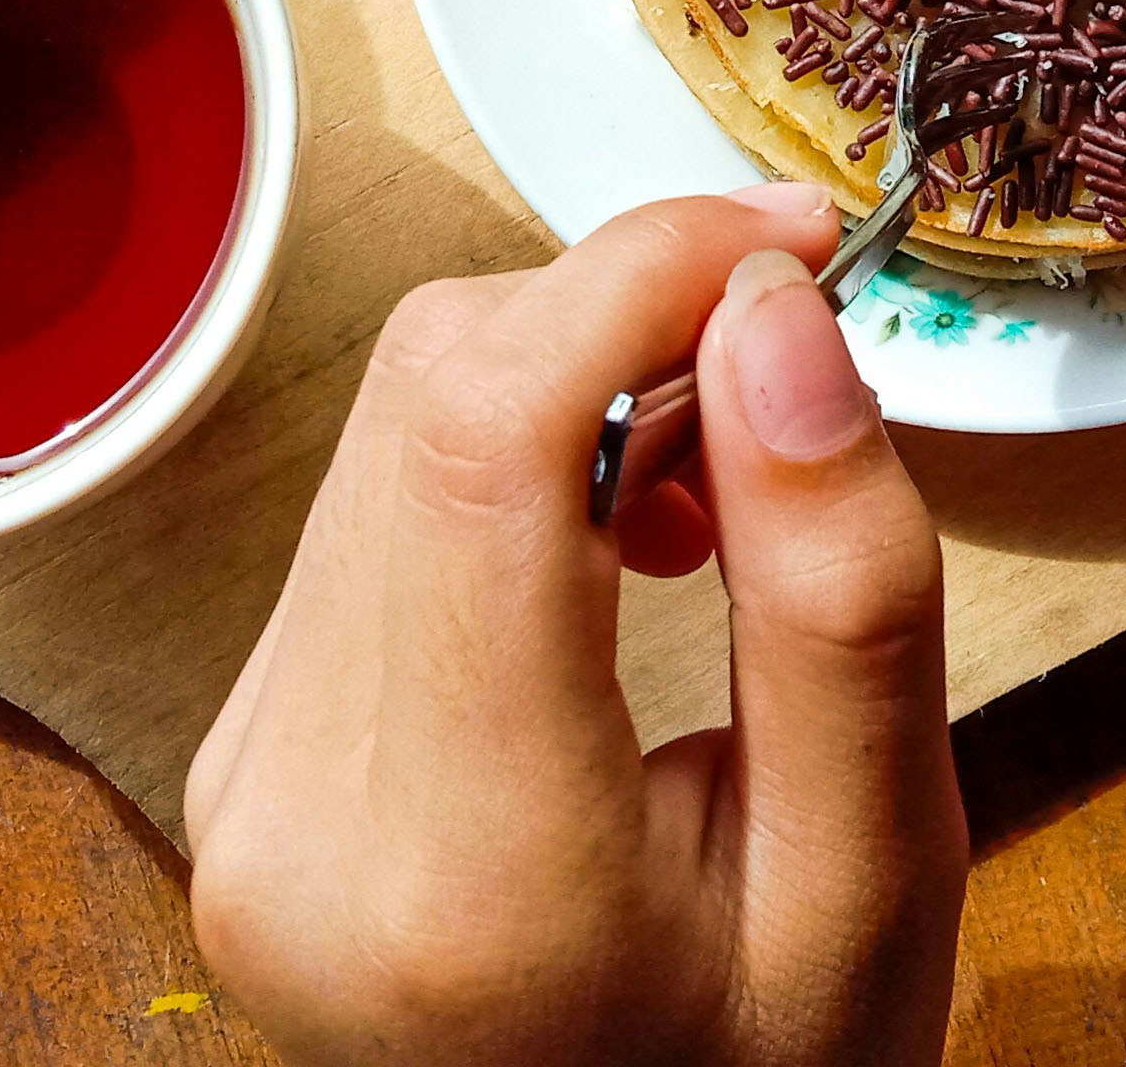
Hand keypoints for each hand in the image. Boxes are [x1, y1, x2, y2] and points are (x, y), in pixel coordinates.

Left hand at [185, 186, 965, 1064]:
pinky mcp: (245, 755)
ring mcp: (245, 785)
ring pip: (386, 426)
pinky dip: (506, 471)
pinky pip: (363, 508)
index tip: (793, 248)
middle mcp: (299, 809)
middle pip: (425, 397)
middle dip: (622, 319)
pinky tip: (622, 559)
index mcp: (465, 856)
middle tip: (795, 391)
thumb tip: (775, 315)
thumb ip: (839, 596)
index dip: (636, 270)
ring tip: (721, 508)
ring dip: (568, 387)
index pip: (480, 428)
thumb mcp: (880, 877)